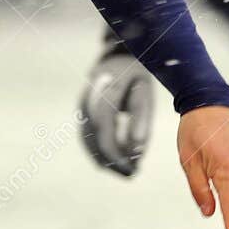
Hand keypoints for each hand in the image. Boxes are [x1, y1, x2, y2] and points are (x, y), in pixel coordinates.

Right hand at [79, 45, 153, 175]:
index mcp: (105, 93)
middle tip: (131, 174)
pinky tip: (117, 161)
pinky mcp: (85, 113)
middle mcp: (89, 101)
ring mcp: (84, 107)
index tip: (132, 168)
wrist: (119, 54)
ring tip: (127, 171)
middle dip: (112, 161)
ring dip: (106, 160)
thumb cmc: (137, 74)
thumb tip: (137, 150)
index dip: (115, 151)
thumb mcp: (144, 93)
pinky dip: (101, 151)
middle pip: (94, 139)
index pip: (105, 129)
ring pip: (89, 141)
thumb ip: (141, 119)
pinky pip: (88, 137)